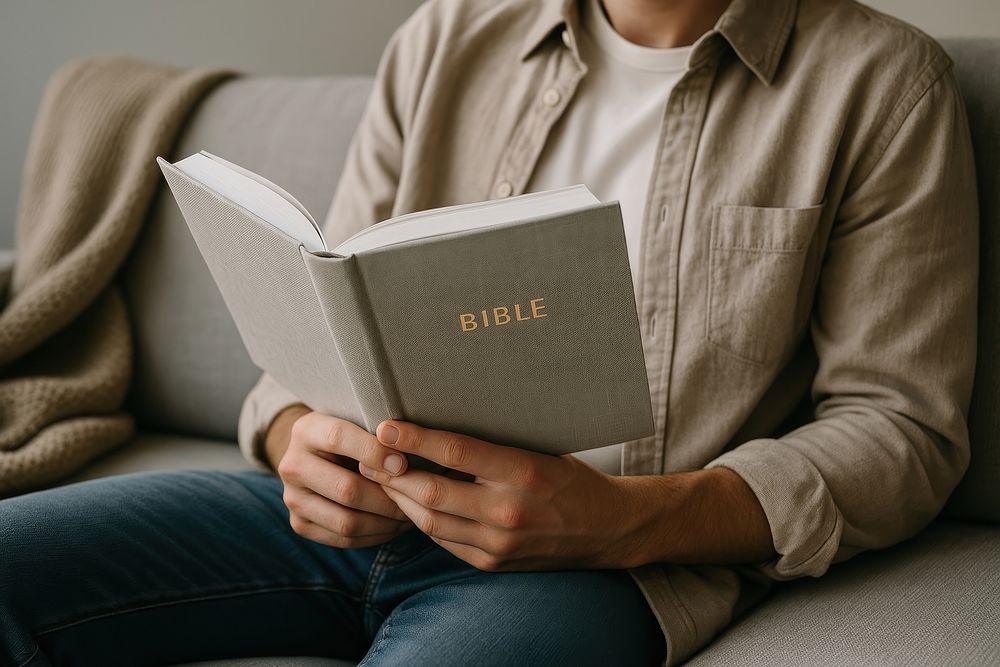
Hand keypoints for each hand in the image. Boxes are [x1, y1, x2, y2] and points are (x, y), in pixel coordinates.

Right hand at [276, 411, 414, 547]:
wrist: (317, 455)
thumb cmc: (352, 435)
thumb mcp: (357, 421)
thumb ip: (378, 431)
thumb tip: (415, 450)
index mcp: (305, 430)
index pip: (339, 438)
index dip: (374, 451)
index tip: (404, 463)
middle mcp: (291, 465)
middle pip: (346, 489)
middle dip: (388, 496)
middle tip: (418, 497)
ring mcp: (292, 499)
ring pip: (347, 521)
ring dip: (386, 521)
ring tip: (412, 513)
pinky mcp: (300, 525)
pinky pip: (344, 539)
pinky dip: (375, 535)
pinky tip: (395, 525)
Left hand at [357, 420, 638, 571]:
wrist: (606, 529)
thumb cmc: (570, 478)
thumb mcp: (541, 447)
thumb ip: (493, 442)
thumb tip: (439, 421)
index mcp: (524, 471)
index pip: (456, 453)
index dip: (414, 439)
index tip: (385, 426)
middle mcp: (509, 511)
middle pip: (431, 492)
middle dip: (392, 473)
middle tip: (369, 454)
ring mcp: (499, 543)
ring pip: (429, 521)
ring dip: (400, 499)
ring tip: (381, 477)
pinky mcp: (492, 563)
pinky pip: (443, 540)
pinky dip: (421, 520)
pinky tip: (410, 503)